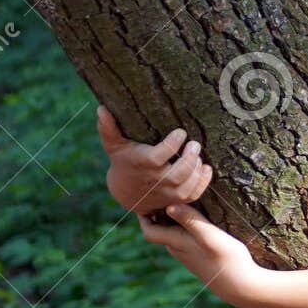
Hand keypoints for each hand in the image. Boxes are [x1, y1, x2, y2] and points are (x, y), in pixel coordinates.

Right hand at [98, 105, 212, 216]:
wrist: (126, 191)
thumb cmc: (123, 161)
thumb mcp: (114, 144)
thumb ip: (108, 128)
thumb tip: (101, 108)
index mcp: (141, 164)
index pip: (158, 157)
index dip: (172, 145)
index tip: (181, 132)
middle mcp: (155, 180)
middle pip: (177, 175)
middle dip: (189, 159)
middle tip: (195, 144)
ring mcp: (166, 192)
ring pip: (186, 187)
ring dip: (196, 171)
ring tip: (198, 155)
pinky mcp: (176, 199)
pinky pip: (193, 195)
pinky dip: (203, 183)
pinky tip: (206, 167)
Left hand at [137, 203, 264, 307]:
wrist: (242, 287)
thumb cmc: (227, 260)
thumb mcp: (210, 236)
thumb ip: (190, 220)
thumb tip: (168, 205)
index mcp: (177, 243)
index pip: (149, 230)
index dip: (143, 216)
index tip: (146, 198)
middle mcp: (179, 250)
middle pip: (159, 230)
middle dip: (157, 213)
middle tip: (163, 193)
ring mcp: (190, 256)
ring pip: (172, 234)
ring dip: (172, 219)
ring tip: (180, 201)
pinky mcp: (202, 258)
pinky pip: (185, 239)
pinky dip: (185, 226)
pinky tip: (198, 218)